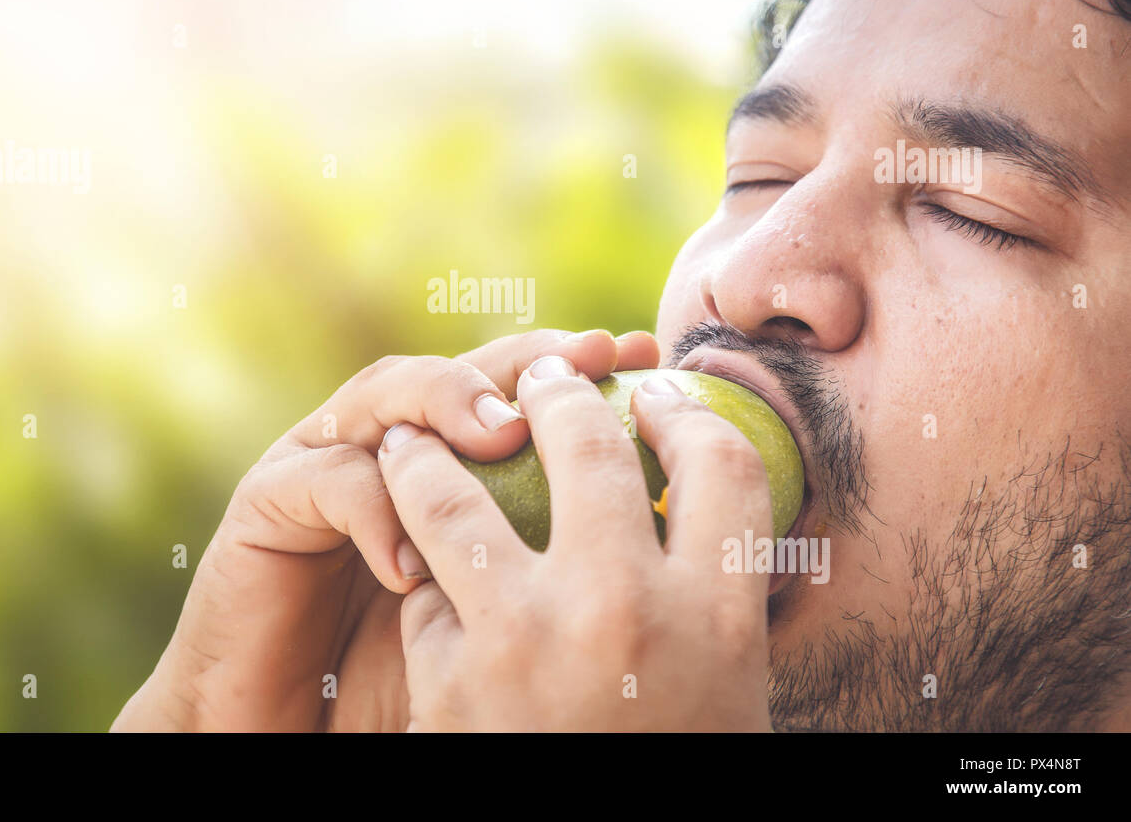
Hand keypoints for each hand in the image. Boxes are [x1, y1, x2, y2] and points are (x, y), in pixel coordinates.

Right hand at [111, 329, 659, 730]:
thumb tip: (658, 525)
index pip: (521, 387)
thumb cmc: (401, 676)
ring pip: (389, 391)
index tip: (646, 358)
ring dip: (450, 400)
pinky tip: (414, 563)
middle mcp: (388, 440)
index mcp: (445, 459)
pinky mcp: (268, 498)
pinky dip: (375, 508)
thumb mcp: (498, 617)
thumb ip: (548, 559)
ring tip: (503, 432)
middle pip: (461, 366)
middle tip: (589, 355)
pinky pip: (330, 481)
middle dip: (531, 355)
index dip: (582, 366)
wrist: (287, 723)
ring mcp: (325, 457)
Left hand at [377, 358, 774, 730]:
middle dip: (559, 392)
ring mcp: (522, 640)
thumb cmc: (667, 760)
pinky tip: (418, 571)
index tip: (656, 397)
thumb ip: (714, 593)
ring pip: (454, 495)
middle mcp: (622, 610)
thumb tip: (705, 492)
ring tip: (415, 434)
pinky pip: (427, 592)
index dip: (686, 410)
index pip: (720, 459)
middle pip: (584, 445)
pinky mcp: (446, 679)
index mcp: (714, 616)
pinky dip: (424, 579)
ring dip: (430, 454)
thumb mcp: (722, 686)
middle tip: (544, 376)